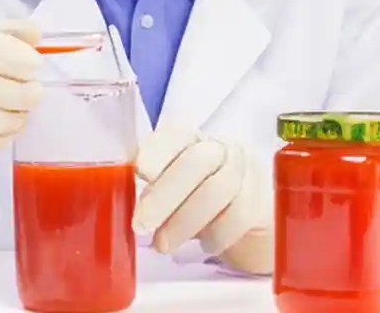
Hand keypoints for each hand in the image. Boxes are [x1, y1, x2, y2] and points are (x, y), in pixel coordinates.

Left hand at [133, 125, 273, 274]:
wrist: (253, 215)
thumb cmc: (199, 197)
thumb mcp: (174, 187)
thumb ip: (152, 187)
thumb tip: (119, 206)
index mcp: (191, 139)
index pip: (175, 134)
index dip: (157, 150)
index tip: (139, 171)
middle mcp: (220, 148)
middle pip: (196, 162)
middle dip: (164, 195)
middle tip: (141, 226)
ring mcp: (245, 171)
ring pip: (217, 190)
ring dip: (184, 222)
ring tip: (163, 245)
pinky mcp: (261, 199)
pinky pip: (239, 215)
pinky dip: (217, 234)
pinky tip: (204, 245)